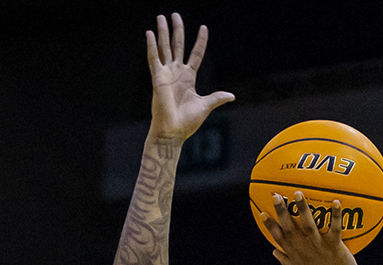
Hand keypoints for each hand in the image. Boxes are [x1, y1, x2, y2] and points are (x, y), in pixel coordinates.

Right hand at [147, 14, 232, 143]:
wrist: (173, 131)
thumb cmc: (187, 122)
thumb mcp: (205, 106)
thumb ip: (216, 97)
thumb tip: (231, 96)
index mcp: (188, 78)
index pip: (196, 54)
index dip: (200, 41)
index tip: (204, 27)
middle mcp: (177, 73)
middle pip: (177, 46)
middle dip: (177, 30)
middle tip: (175, 15)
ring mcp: (166, 74)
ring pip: (164, 48)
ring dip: (163, 32)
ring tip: (162, 16)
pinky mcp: (157, 78)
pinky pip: (153, 59)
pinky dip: (151, 46)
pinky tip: (150, 33)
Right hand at [263, 191, 367, 264]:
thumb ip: (286, 260)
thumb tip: (273, 251)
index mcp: (295, 254)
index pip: (278, 238)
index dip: (269, 225)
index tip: (263, 212)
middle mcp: (304, 249)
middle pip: (289, 227)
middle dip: (282, 211)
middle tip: (277, 196)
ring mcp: (318, 246)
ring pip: (308, 224)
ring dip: (303, 208)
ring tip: (298, 194)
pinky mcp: (334, 245)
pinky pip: (335, 227)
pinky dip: (335, 214)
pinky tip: (335, 201)